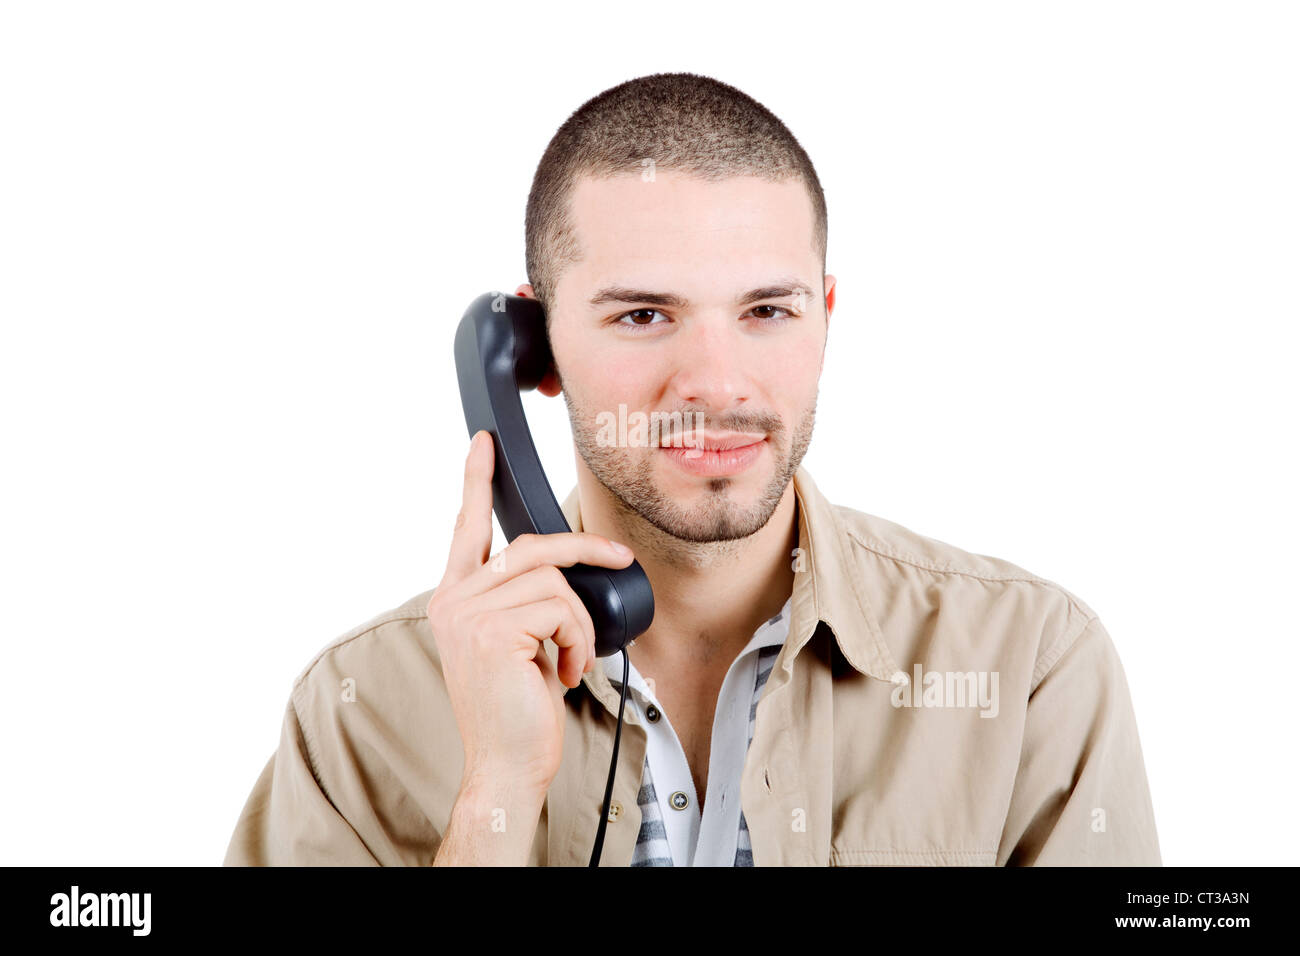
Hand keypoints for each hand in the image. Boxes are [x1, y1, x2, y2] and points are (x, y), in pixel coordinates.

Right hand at [427, 429, 635, 796]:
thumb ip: (521, 601)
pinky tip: (564, 671)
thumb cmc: (516, 710)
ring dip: (579, 621)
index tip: (483, 442)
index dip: (475, 480)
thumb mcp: (515, 644)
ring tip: (571, 657)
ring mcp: (469, 614)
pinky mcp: (494, 631)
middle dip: (583, 549)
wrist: (506, 764)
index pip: (465, 528)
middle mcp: (453, 600)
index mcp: (454, 598)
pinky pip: (560, 608)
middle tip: (618, 558)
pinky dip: (577, 639)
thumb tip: (564, 571)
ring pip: (553, 581)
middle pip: (530, 546)